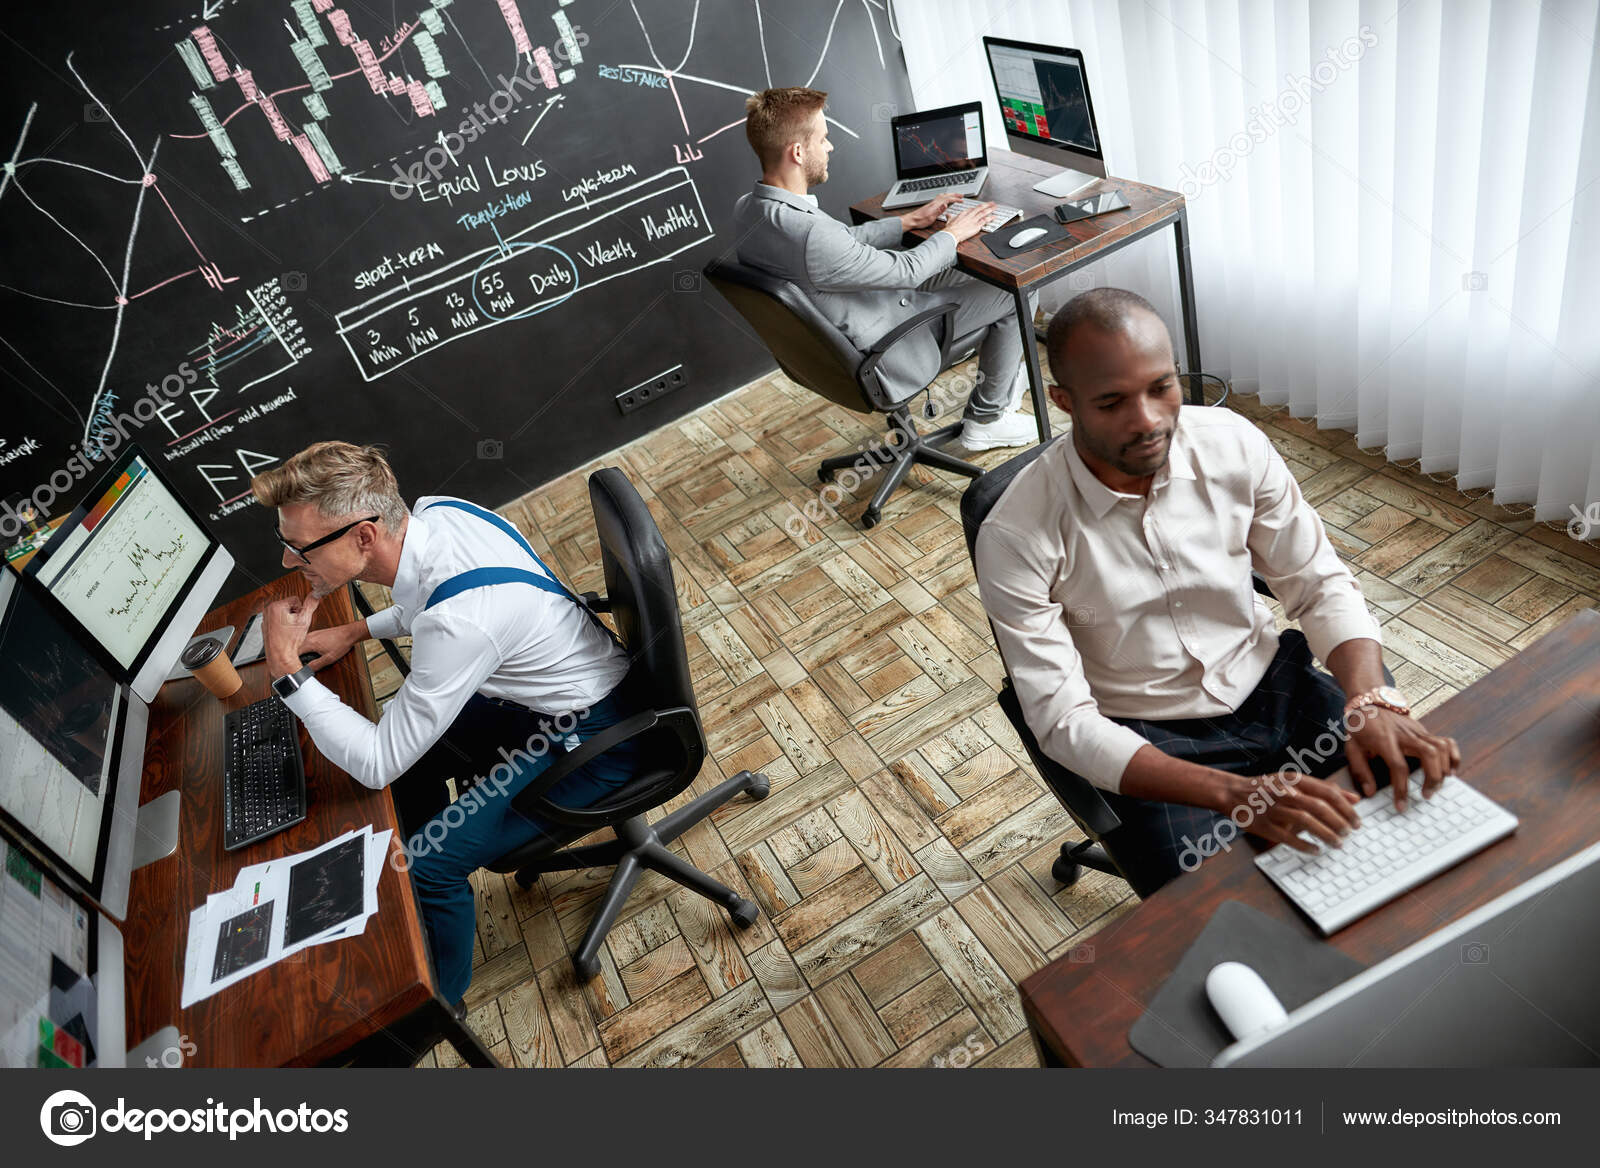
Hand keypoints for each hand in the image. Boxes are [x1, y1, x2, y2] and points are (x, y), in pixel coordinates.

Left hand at [263, 592, 319, 676]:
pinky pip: (277, 621)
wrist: (280, 656)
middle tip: (295, 626)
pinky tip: (285, 633)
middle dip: (294, 614)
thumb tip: (315, 596)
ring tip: (290, 630)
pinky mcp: (265, 626)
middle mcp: (268, 611)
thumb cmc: (289, 640)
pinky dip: (282, 626)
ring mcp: (265, 619)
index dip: (301, 610)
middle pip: (288, 606)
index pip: (295, 599)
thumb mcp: (304, 620)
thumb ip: (310, 605)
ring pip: (283, 614)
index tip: (299, 619)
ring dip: (289, 620)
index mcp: (276, 606)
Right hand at [297, 621, 362, 671]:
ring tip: (307, 659)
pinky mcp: (316, 634)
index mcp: (309, 643)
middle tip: (302, 665)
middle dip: (298, 658)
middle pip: (297, 649)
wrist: (349, 633)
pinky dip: (307, 648)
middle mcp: (309, 637)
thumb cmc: (341, 643)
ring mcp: (312, 634)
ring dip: (303, 653)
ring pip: (302, 645)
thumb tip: (307, 670)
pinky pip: (307, 642)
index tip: (296, 667)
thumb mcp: (329, 659)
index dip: (294, 662)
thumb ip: (316, 665)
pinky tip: (313, 652)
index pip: (295, 654)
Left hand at [900, 192, 961, 230]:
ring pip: (943, 196)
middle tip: (961, 195)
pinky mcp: (930, 205)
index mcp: (935, 205)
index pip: (948, 200)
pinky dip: (945, 196)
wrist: (911, 220)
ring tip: (955, 195)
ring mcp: (932, 203)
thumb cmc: (920, 221)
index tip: (962, 200)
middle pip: (946, 196)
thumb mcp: (931, 218)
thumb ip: (939, 211)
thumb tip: (945, 205)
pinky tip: (945, 199)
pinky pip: (939, 198)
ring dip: (950, 195)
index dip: (956, 199)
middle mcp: (934, 203)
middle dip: (954, 195)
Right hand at [939, 200, 995, 242]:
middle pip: (980, 208)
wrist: (952, 234)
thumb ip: (950, 217)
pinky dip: (990, 218)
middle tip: (992, 203)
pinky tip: (994, 217)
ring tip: (995, 207)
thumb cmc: (950, 229)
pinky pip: (985, 221)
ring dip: (990, 209)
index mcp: (964, 213)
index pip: (972, 209)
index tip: (981, 206)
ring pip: (984, 212)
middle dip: (987, 205)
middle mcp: (970, 215)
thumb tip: (948, 215)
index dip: (978, 207)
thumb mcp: (949, 221)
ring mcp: (974, 220)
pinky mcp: (977, 225)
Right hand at [1217, 771, 1361, 853]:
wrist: (1232, 793)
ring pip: (1305, 821)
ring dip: (1325, 834)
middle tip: (1349, 833)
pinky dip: (1303, 845)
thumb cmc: (1269, 788)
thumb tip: (1355, 798)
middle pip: (1318, 807)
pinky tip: (1315, 850)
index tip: (1357, 821)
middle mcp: (1285, 792)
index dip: (1345, 808)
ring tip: (1337, 843)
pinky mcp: (1263, 825)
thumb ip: (1325, 789)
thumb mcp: (1295, 782)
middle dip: (1338, 822)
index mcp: (1294, 780)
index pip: (1327, 792)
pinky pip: (1286, 837)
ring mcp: (1273, 809)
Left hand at [1344, 706, 1459, 810]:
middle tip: (1427, 795)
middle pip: (1428, 754)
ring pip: (1440, 747)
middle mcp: (1404, 735)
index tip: (1401, 806)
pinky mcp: (1424, 731)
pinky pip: (1446, 741)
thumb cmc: (1360, 727)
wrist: (1369, 702)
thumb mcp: (1352, 748)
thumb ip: (1361, 771)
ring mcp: (1417, 731)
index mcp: (1384, 741)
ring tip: (1438, 785)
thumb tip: (1370, 793)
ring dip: (1443, 768)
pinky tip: (1450, 770)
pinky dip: (1453, 755)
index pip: (1398, 767)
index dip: (1401, 789)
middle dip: (1432, 778)